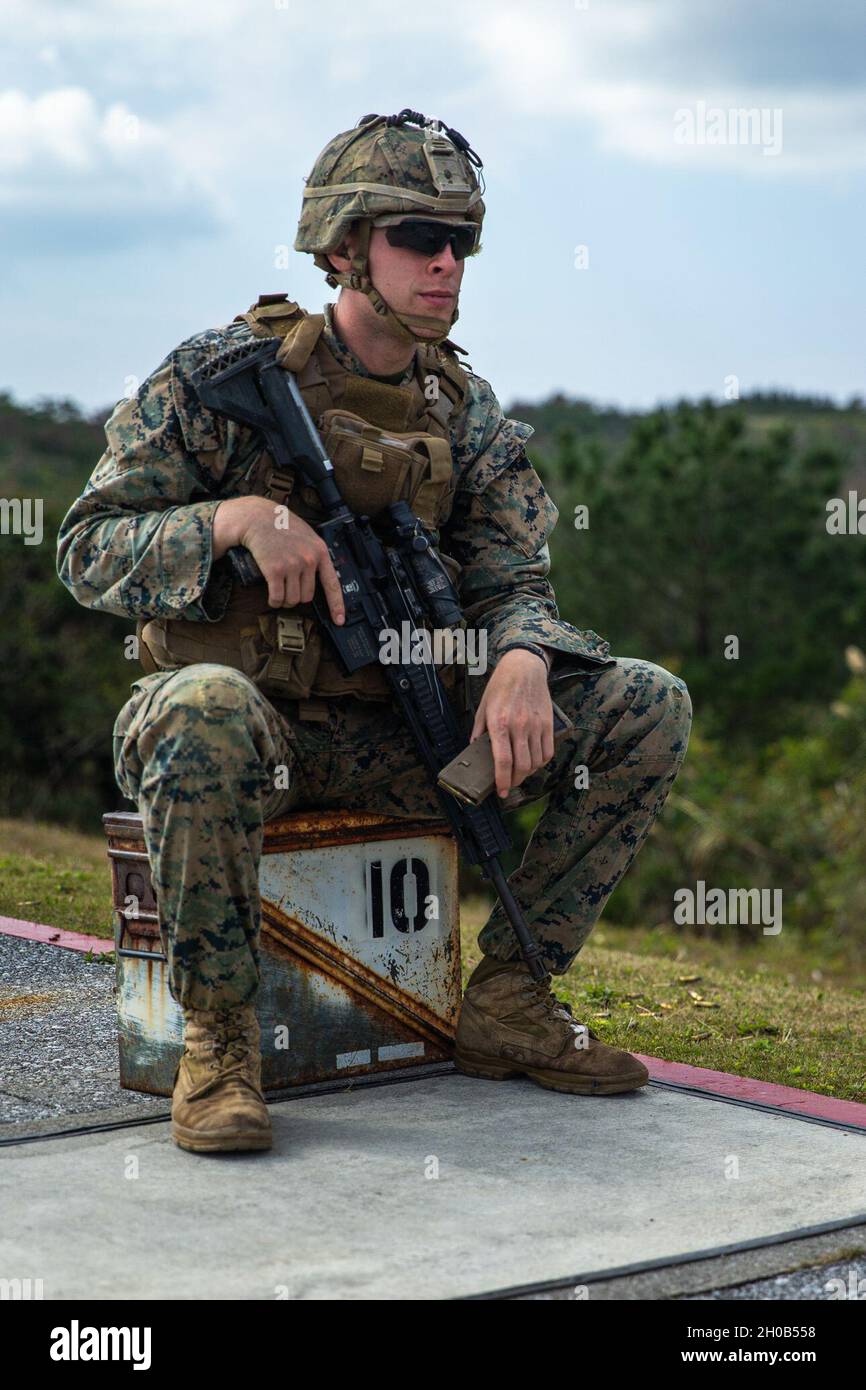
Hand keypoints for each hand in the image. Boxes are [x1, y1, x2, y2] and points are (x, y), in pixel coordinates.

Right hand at [214, 496, 344, 623]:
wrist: (257, 517)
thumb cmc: (281, 525)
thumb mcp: (307, 535)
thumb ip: (315, 553)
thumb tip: (319, 575)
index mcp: (320, 551)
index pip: (332, 584)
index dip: (336, 605)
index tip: (339, 620)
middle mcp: (308, 559)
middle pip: (307, 597)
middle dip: (297, 597)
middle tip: (288, 588)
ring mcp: (292, 565)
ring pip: (292, 599)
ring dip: (284, 600)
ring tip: (279, 589)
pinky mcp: (275, 570)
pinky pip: (277, 597)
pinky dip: (274, 601)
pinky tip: (272, 597)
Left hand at [470, 648, 553, 798]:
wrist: (524, 667)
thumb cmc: (500, 686)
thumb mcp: (482, 706)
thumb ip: (478, 729)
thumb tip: (474, 748)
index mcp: (499, 723)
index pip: (503, 760)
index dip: (502, 780)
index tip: (500, 792)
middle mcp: (519, 726)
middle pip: (521, 765)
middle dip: (514, 781)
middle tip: (508, 784)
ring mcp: (535, 725)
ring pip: (536, 762)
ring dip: (527, 773)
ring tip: (519, 774)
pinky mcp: (548, 723)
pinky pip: (548, 751)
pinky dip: (541, 763)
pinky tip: (534, 763)